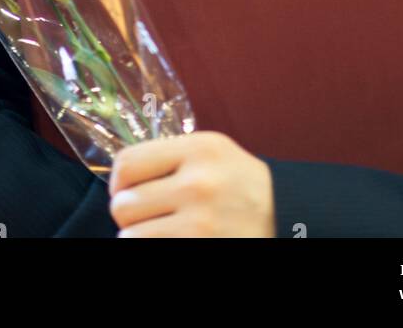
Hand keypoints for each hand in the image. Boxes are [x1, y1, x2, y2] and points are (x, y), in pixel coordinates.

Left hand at [108, 131, 275, 237]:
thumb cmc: (238, 181)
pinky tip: (167, 240)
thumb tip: (121, 175)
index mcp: (198, 149)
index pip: (127, 164)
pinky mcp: (202, 249)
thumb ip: (169, 154)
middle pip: (123, 205)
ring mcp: (200, 223)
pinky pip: (150, 252)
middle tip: (144, 214)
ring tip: (155, 229)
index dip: (117, 181)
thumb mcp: (210, 151)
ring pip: (131, 237)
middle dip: (127, 213)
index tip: (125, 190)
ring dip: (137, 236)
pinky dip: (151, 249)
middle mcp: (198, 184)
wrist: (285, 214)